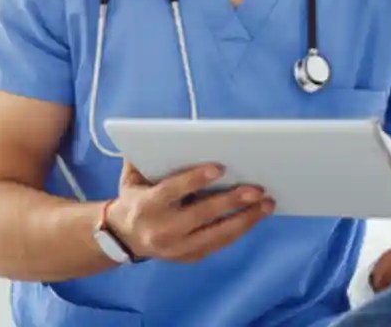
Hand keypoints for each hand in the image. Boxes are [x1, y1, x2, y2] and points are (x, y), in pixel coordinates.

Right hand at [105, 160, 274, 262]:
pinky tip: (256, 215)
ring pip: (217, 235)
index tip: (220, 167)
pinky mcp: (190, 257)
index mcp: (147, 206)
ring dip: (246, 219)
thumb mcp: (132, 177)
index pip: (173, 191)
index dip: (195, 179)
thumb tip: (162, 133)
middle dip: (232, 201)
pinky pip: (220, 243)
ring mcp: (177, 249)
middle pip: (202, 215)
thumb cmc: (136, 198)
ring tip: (267, 204)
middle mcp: (162, 231)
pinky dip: (240, 229)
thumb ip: (144, 157)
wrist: (124, 238)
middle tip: (257, 189)